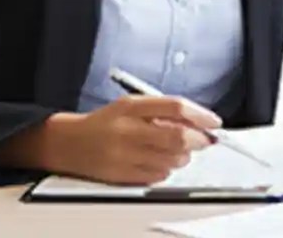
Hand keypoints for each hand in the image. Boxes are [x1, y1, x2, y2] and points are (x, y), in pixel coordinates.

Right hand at [0, 96, 219, 184]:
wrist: (68, 143)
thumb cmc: (105, 122)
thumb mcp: (131, 106)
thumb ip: (162, 110)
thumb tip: (198, 121)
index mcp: (130, 107)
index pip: (175, 107)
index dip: (200, 115)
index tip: (214, 121)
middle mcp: (127, 130)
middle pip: (177, 137)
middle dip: (199, 139)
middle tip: (205, 140)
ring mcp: (123, 154)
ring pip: (171, 159)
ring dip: (184, 156)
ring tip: (179, 151)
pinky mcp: (120, 174)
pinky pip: (157, 176)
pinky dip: (167, 170)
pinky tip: (160, 162)